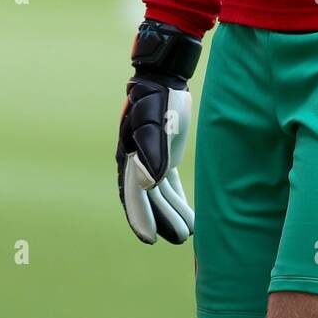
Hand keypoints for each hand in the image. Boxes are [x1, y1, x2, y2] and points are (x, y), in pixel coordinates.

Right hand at [116, 19, 202, 243]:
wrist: (163, 77)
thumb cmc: (156, 98)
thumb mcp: (153, 120)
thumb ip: (151, 150)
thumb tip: (149, 182)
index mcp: (129, 157)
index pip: (133, 194)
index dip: (140, 217)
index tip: (149, 240)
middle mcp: (137, 162)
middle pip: (148, 199)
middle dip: (161, 220)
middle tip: (179, 239)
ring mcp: (151, 159)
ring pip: (160, 194)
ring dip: (171, 213)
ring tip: (189, 233)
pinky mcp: (165, 154)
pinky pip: (169, 184)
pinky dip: (177, 199)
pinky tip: (188, 213)